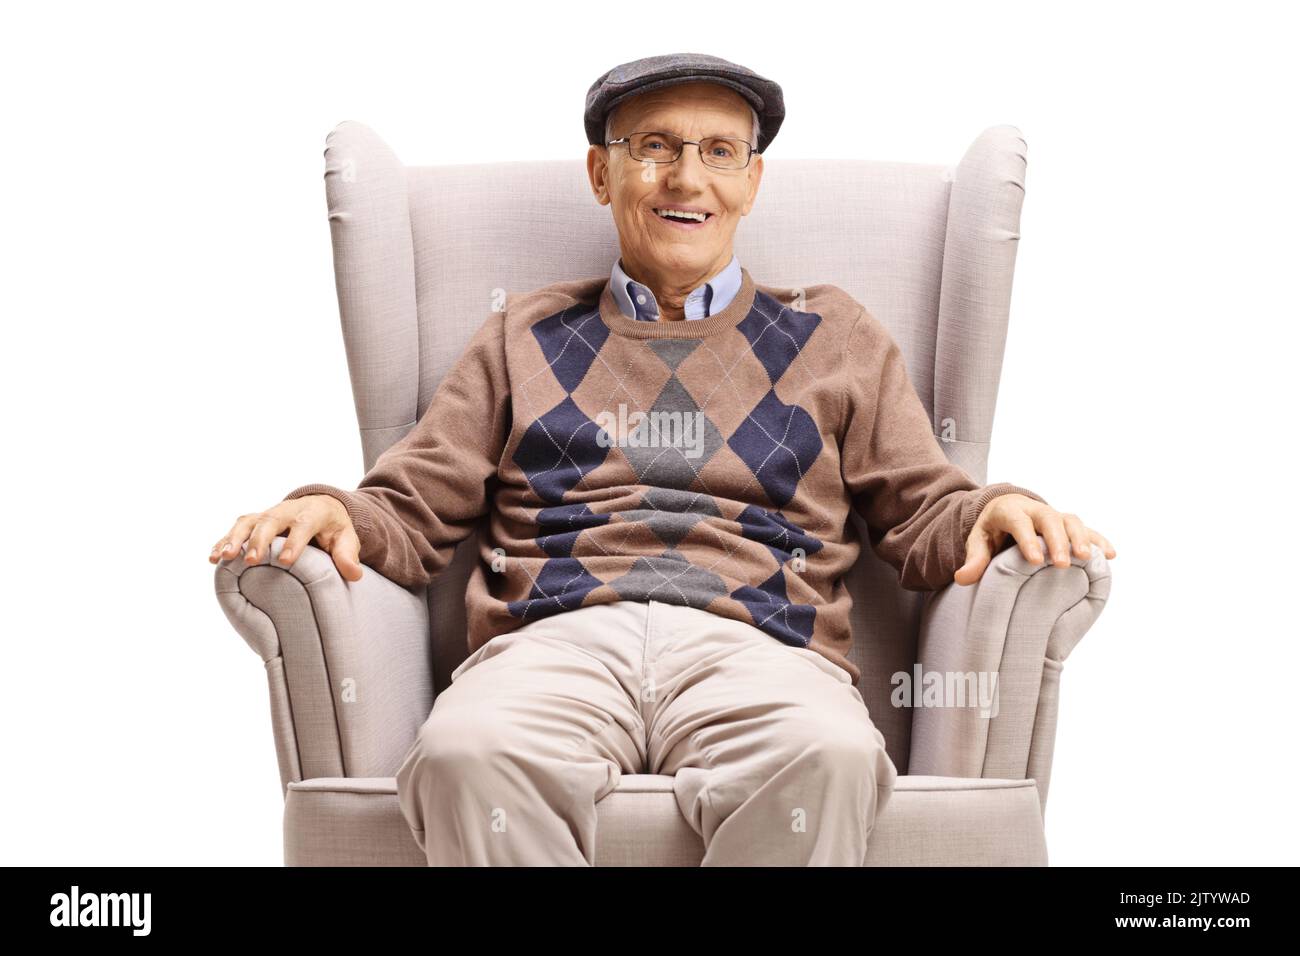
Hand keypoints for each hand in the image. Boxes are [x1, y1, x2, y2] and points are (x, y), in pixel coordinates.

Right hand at [208, 494, 363, 581]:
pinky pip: (236, 528)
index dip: (294, 542)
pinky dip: (223, 541)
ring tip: (223, 557)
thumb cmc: (334, 529)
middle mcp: (287, 510)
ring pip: (248, 522)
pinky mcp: (255, 520)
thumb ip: (348, 555)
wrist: (321, 506)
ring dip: (235, 539)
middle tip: (251, 561)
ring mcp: (268, 514)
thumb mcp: (347, 538)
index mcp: (313, 512)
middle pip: (271, 521)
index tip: (285, 561)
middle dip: (260, 540)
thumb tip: (354, 574)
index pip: (304, 525)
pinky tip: (212, 558)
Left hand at [954, 493, 1114, 585]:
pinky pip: (1087, 529)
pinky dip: (1099, 539)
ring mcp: (1054, 516)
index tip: (1035, 560)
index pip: (1019, 522)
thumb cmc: (991, 529)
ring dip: (1081, 537)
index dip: (1027, 539)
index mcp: (1010, 511)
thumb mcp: (977, 540)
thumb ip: (974, 558)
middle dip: (1057, 540)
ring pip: (1070, 520)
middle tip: (1063, 563)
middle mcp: (1035, 510)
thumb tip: (962, 578)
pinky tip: (1111, 555)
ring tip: (1088, 558)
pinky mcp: (1068, 524)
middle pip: (1049, 519)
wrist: (1005, 510)